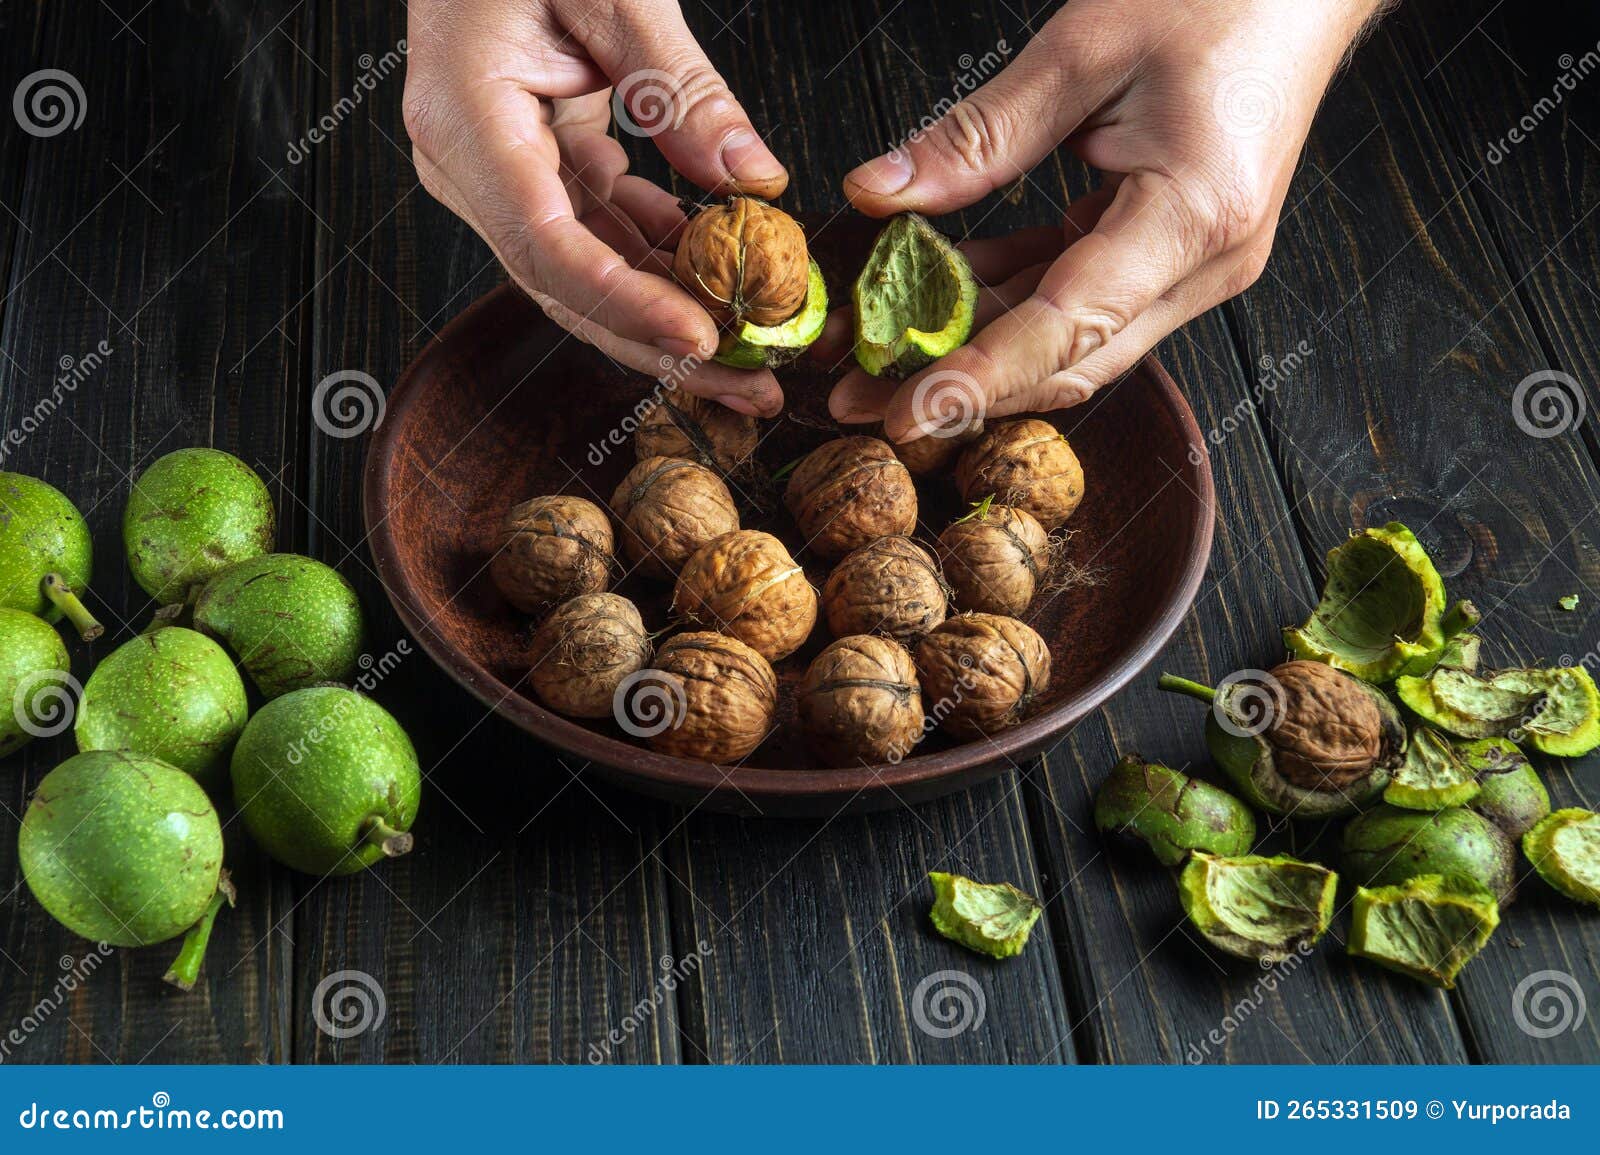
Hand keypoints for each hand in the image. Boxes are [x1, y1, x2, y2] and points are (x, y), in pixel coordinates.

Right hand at [403, 0, 789, 415]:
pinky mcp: (536, 164)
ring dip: (669, 313)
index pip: (546, 246)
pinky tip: (723, 280)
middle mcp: (469, 164)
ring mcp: (499, 170)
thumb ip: (679, 86)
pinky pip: (602, 230)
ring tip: (753, 354)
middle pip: (567, 286)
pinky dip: (663, 256)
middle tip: (748, 384)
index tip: (701, 337)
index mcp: (466, 120)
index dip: (625, 305)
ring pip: (588, 272)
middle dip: (659, 344)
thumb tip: (752, 179)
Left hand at [820, 0, 1389, 439]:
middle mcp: (1205, 264)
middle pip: (1069, 361)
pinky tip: (944, 295)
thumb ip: (979, 137)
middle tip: (861, 399)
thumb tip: (879, 192)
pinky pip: (1084, 298)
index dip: (979, 379)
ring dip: (979, 350)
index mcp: (1195, 217)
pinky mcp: (1176, 250)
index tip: (903, 415)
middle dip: (961, 388)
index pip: (1068, 327)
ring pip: (1072, 340)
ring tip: (882, 356)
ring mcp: (1196, 266)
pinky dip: (1015, 300)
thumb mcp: (1084, 50)